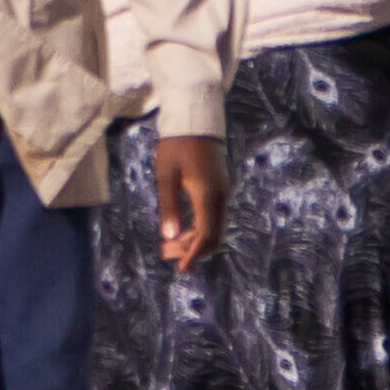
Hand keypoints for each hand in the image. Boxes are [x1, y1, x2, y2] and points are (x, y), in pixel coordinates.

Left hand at [152, 131, 226, 267]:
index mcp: (207, 194)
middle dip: (192, 250)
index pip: (206, 234)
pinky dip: (199, 229)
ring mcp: (222, 193)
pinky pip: (213, 217)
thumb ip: (168, 205)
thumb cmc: (176, 145)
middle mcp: (220, 197)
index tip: (179, 267)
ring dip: (194, 240)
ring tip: (169, 245)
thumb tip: (169, 236)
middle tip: (167, 255)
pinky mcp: (220, 189)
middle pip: (213, 235)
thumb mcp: (166, 174)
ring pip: (214, 228)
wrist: (197, 122)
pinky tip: (181, 231)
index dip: (193, 253)